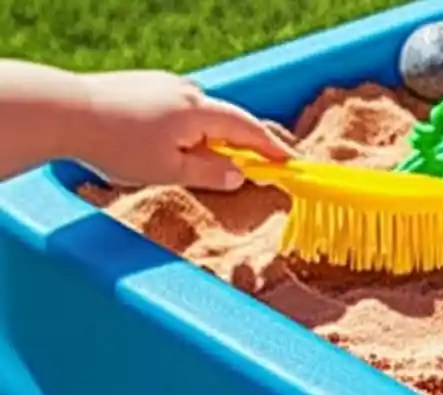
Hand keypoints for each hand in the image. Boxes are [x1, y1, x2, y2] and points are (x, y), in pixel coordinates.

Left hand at [75, 69, 294, 190]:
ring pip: (200, 114)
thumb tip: (240, 174)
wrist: (63, 112)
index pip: (249, 130)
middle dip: (242, 144)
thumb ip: (209, 172)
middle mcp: (187, 91)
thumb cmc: (117, 145)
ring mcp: (164, 84)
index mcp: (200, 112)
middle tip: (254, 168)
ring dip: (209, 137)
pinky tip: (169, 145)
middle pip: (227, 120)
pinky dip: (187, 128)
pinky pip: (178, 109)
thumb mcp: (169, 171)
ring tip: (201, 163)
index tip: (291, 163)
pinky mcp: (143, 85)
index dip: (272, 148)